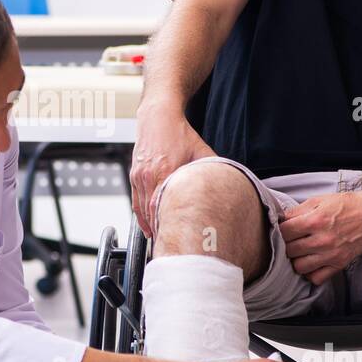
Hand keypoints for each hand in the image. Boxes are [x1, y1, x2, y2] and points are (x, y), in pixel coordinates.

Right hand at [130, 100, 214, 236]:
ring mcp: (139, 175)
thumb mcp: (201, 150)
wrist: (158, 117)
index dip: (165, 223)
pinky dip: (140, 214)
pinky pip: (135, 200)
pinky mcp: (134, 174)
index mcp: (165, 170)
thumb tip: (227, 183)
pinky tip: (147, 225)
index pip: (160, 205)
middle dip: (157, 229)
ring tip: (158, 239)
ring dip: (148, 224)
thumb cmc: (178, 133)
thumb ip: (212, 168)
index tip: (172, 236)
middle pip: (149, 211)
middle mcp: (148, 174)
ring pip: (141, 208)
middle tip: (167, 244)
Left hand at [277, 190, 361, 285]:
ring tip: (300, 252)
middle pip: (289, 250)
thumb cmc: (345, 205)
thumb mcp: (319, 200)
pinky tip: (312, 263)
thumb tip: (280, 220)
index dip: (280, 230)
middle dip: (287, 244)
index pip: (284, 232)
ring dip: (296, 260)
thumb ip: (297, 211)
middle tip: (292, 240)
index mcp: (315, 221)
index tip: (284, 229)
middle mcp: (322, 240)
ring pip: (299, 267)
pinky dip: (311, 273)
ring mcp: (331, 254)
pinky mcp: (339, 264)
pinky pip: (317, 278)